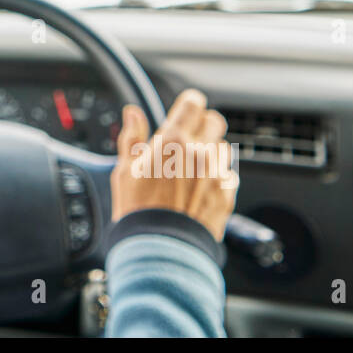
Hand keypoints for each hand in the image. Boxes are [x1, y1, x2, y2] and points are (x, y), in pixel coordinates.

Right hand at [110, 88, 237, 240]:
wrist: (160, 250)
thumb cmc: (138, 211)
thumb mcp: (124, 170)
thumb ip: (132, 137)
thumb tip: (132, 113)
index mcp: (172, 140)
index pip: (193, 103)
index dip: (188, 104)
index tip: (184, 110)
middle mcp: (200, 153)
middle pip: (215, 121)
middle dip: (202, 124)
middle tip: (187, 137)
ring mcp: (216, 174)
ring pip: (223, 147)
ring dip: (211, 150)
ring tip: (192, 167)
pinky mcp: (227, 194)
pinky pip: (228, 174)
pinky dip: (217, 176)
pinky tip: (199, 189)